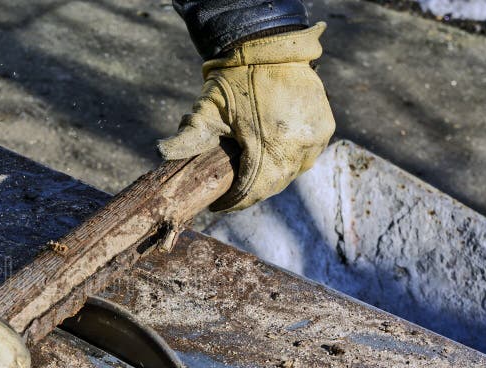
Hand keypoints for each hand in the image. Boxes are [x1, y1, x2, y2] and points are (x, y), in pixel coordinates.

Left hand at [159, 23, 334, 211]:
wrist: (268, 45)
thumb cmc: (234, 79)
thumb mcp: (207, 110)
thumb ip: (187, 137)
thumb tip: (160, 152)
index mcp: (271, 145)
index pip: (252, 191)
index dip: (233, 202)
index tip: (218, 204)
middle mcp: (299, 145)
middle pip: (273, 185)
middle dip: (252, 191)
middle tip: (233, 191)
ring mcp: (316, 137)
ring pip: (292, 173)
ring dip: (272, 178)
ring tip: (252, 173)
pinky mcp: (325, 128)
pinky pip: (306, 156)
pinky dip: (290, 161)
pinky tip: (273, 157)